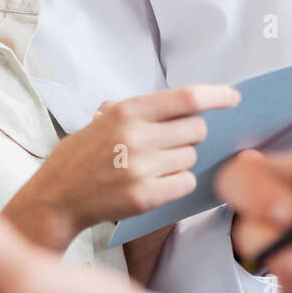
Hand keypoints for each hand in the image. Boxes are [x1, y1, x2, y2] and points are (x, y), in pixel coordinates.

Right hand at [6, 84, 240, 248]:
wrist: (57, 195)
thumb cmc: (83, 155)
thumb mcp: (104, 119)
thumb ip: (142, 111)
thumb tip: (190, 105)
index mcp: (127, 111)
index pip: (186, 98)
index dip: (216, 95)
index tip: (234, 98)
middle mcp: (135, 136)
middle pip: (196, 130)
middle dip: (191, 135)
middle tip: (171, 142)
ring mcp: (140, 168)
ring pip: (191, 158)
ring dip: (181, 160)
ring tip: (155, 164)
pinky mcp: (144, 196)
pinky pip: (185, 183)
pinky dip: (178, 183)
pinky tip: (157, 182)